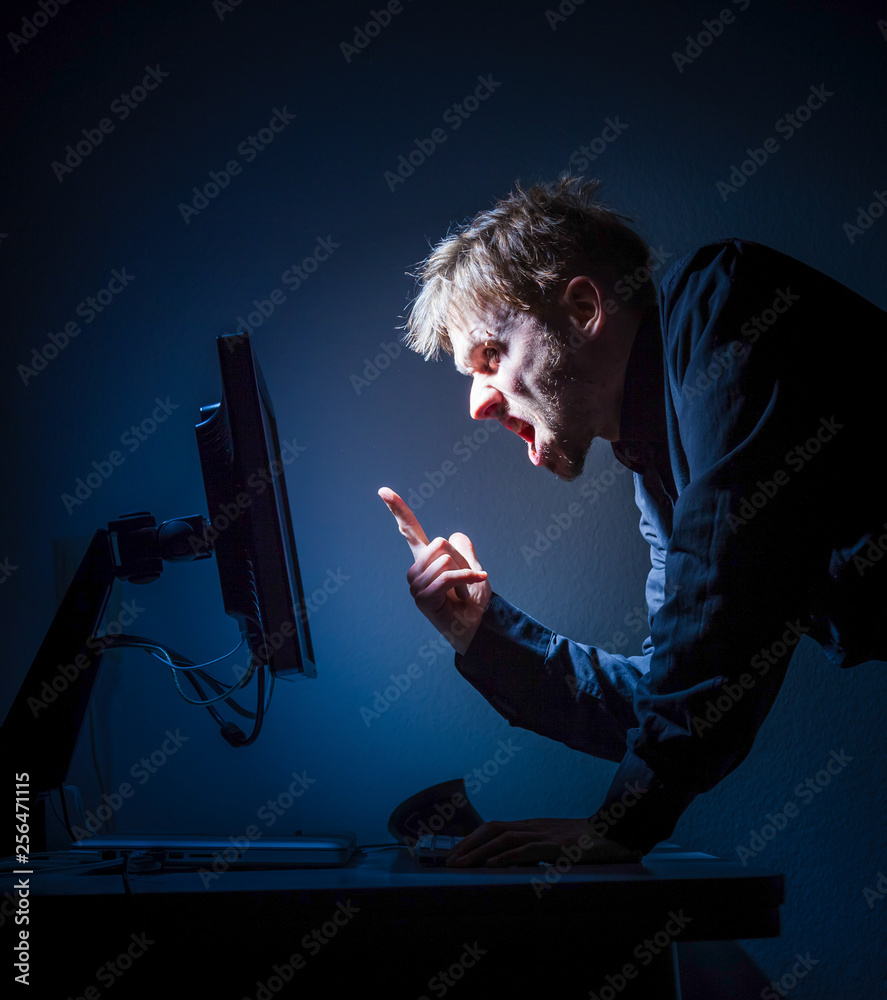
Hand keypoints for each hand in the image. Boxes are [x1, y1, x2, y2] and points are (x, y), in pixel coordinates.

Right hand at [378, 487, 491, 654]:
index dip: (398, 509)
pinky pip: (448, 576)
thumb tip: (455, 535)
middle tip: (466, 580)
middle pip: (439, 543)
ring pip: (445, 560)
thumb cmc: (476, 602)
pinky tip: (475, 585)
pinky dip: (466, 579)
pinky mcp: (422, 599)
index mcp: (426, 560)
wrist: (480, 627)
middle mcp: (416, 571)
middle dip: (461, 559)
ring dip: (465, 574)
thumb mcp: (475, 567)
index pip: (409, 530)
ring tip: (464, 593)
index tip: (383, 490)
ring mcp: (417, 586)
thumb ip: (465, 550)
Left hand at [445, 818, 641, 866]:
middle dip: (467, 844)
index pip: (494, 828)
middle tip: (448, 863)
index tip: (454, 855)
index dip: (472, 839)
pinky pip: (528, 849)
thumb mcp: (558, 846)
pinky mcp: (559, 846)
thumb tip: (514, 866)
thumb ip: (538, 851)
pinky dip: (507, 856)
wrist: (619, 834)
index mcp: (533, 826)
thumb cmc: (590, 844)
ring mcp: (547, 834)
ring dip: (479, 851)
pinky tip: (493, 864)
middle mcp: (535, 826)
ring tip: (461, 866)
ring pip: (504, 837)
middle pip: (492, 828)